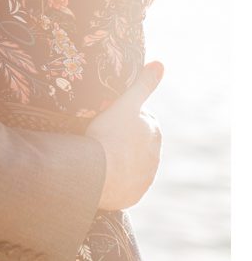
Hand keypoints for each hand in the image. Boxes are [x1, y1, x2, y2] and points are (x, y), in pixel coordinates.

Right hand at [87, 61, 163, 209]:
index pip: (142, 120)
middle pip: (137, 143)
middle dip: (124, 139)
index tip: (109, 117)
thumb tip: (160, 64)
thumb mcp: (126, 102)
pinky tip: (100, 174)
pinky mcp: (132, 196)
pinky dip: (114, 180)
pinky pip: (123, 185)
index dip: (125, 116)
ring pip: (131, 165)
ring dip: (119, 160)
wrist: (99, 173)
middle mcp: (154, 156)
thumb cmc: (110, 134)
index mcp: (153, 132)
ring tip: (98, 155)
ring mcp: (144, 179)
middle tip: (101, 135)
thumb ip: (142, 84)